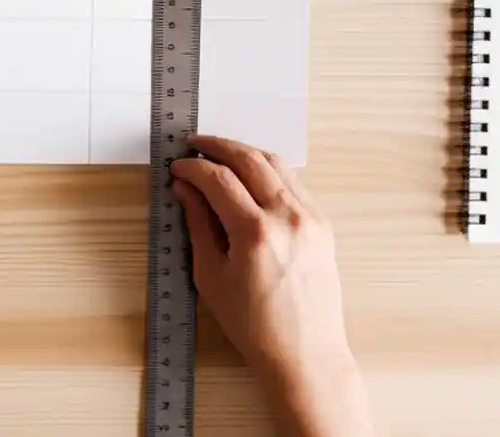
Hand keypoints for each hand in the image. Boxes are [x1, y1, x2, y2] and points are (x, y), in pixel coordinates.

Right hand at [171, 135, 372, 436]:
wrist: (304, 353)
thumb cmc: (254, 325)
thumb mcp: (211, 276)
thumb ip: (198, 224)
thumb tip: (184, 189)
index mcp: (256, 234)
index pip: (218, 179)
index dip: (192, 167)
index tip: (177, 167)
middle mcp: (288, 218)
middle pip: (249, 159)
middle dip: (217, 146)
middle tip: (194, 145)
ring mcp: (311, 218)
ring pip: (276, 163)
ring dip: (244, 152)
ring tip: (220, 154)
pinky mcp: (322, 224)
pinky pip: (293, 182)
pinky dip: (268, 170)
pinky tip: (250, 176)